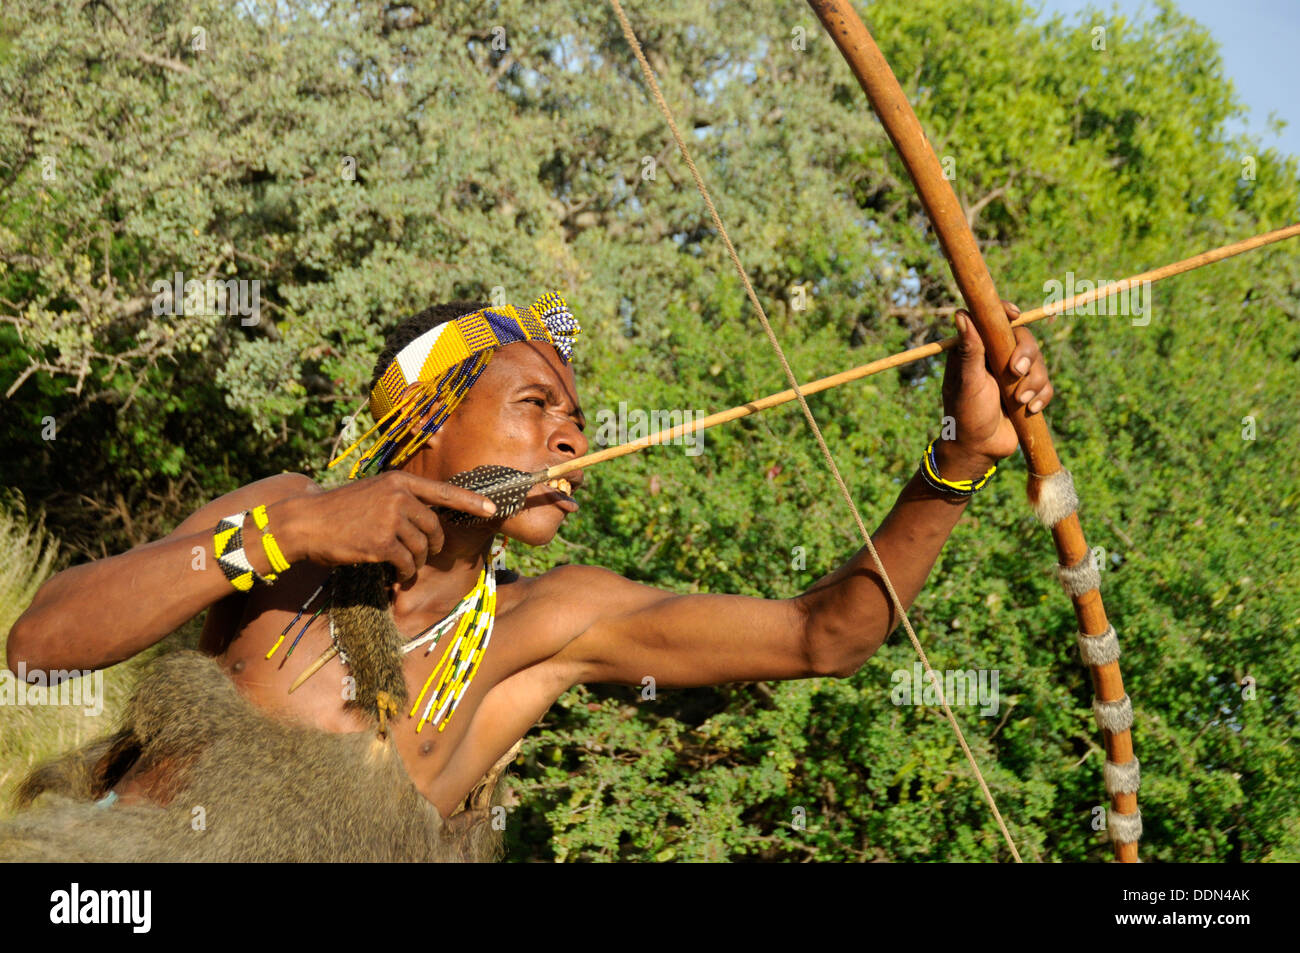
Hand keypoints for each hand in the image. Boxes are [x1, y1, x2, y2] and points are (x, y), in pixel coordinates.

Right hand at [267, 471, 497, 581]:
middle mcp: (398, 496)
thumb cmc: (339, 510)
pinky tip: (396, 574)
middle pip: (434, 527)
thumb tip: (430, 516)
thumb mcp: (373, 491)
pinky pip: (407, 563)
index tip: (494, 508)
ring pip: (422, 547)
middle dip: (434, 545)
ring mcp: (390, 518)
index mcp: (398, 481)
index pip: (444, 492)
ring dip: (417, 561)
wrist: (305, 521)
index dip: (471, 502)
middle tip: (425, 554)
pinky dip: (405, 572)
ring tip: (403, 565)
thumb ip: (400, 498)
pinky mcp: (381, 542)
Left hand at [939, 300, 1054, 468]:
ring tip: (1018, 402)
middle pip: (1024, 339)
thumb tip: (960, 313)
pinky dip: (1042, 397)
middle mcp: (996, 358)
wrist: (978, 449)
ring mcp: (1014, 375)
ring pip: (1039, 362)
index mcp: (977, 350)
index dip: (1006, 312)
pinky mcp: (1027, 392)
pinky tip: (1029, 410)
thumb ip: (968, 349)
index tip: (1015, 315)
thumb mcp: (967, 381)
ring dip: (1033, 382)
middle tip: (1017, 372)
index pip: (994, 321)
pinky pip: (1046, 385)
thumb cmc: (964, 414)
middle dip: (1026, 355)